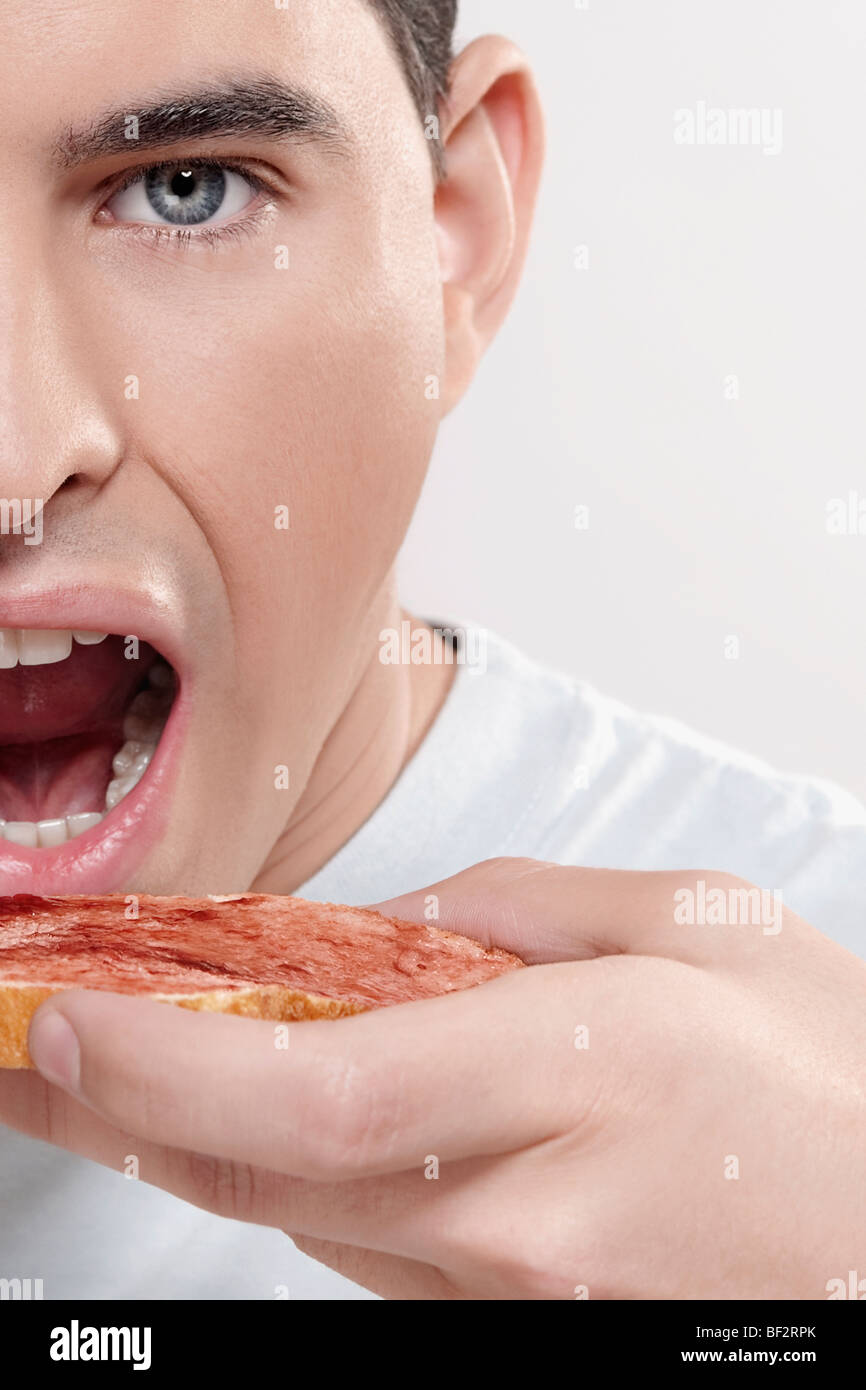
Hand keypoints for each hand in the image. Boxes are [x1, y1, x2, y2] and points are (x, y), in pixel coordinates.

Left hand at [1, 858, 863, 1298]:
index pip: (321, 1096)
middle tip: (34, 1050)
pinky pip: (373, 1251)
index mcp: (580, 1078)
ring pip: (308, 1218)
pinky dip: (297, 1178)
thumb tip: (392, 926)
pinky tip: (263, 1122)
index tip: (68, 1021)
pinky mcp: (516, 1327)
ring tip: (108, 1069)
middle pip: (272, 1175)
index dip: (171, 1068)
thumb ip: (529, 909)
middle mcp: (525, 1218)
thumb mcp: (705, 926)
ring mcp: (516, 1296)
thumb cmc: (837, 1076)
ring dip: (195, 1142)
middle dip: (122, 1109)